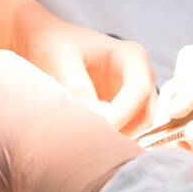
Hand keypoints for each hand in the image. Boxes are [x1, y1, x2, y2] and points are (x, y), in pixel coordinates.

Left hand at [8, 0, 154, 133]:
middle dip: (124, 132)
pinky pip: (127, 132)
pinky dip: (113, 140)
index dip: (122, 114)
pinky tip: (90, 144)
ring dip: (119, 140)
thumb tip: (93, 118)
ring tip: (88, 145)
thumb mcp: (62, 61)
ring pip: (140, 129)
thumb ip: (78, 88)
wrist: (45, 45)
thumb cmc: (54, 44)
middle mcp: (140, 75)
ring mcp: (134, 94)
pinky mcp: (123, 109)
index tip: (97, 130)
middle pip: (146, 114)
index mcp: (132, 56)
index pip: (140, 91)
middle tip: (94, 146)